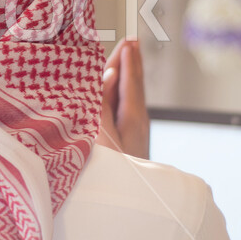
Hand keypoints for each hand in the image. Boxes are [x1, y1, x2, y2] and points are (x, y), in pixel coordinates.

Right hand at [96, 38, 149, 158]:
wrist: (127, 200)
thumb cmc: (112, 170)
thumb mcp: (102, 135)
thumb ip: (103, 104)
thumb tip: (109, 74)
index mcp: (132, 116)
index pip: (130, 80)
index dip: (128, 60)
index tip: (128, 40)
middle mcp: (138, 120)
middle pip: (135, 85)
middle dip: (132, 63)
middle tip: (133, 41)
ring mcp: (136, 130)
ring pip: (132, 96)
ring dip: (129, 75)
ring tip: (128, 60)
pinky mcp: (130, 139)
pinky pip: (127, 106)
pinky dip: (123, 91)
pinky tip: (119, 93)